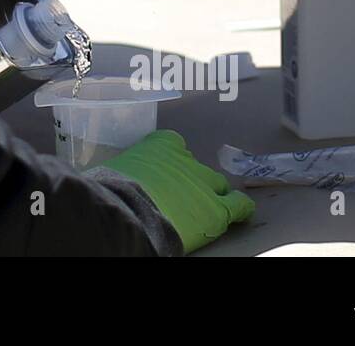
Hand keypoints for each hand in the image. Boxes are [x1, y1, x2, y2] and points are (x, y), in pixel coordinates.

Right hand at [101, 130, 254, 253]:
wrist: (127, 210)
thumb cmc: (113, 189)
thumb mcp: (115, 170)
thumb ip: (126, 170)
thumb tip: (114, 181)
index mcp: (160, 145)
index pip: (172, 144)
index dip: (171, 160)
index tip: (163, 170)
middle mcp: (186, 160)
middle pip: (196, 167)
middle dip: (191, 179)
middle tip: (179, 194)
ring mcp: (204, 184)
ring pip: (217, 185)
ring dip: (211, 193)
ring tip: (204, 205)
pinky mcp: (217, 210)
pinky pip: (238, 205)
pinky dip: (241, 206)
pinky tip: (242, 209)